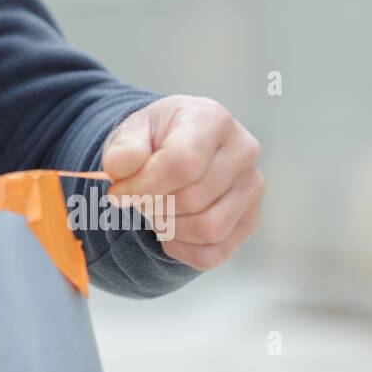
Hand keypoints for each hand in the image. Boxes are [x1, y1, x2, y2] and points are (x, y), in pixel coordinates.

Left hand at [101, 95, 263, 270]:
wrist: (173, 149)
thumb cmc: (154, 139)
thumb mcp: (131, 133)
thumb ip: (123, 149)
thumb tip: (119, 170)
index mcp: (211, 119)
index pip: (183, 163)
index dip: (145, 186)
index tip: (118, 192)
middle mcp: (243, 150)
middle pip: (194, 199)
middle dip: (153, 206)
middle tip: (137, 199)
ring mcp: (252, 186)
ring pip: (209, 229)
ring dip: (169, 228)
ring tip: (154, 211)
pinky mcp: (251, 218)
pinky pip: (215, 253)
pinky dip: (183, 249)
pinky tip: (169, 229)